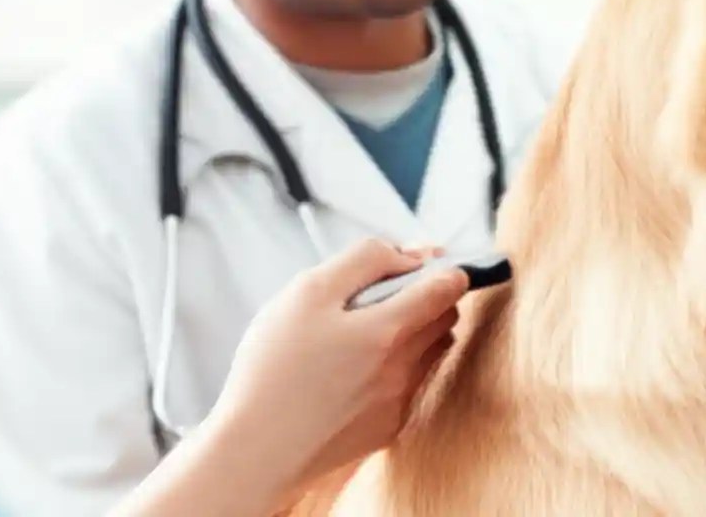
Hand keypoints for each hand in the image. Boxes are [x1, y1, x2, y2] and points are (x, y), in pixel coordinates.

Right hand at [216, 238, 466, 487]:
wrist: (255, 452)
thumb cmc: (273, 369)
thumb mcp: (308, 291)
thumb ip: (365, 261)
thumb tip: (412, 254)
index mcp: (390, 330)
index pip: (450, 287)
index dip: (443, 267)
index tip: (424, 263)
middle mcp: (405, 368)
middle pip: (445, 317)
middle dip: (425, 297)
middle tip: (380, 296)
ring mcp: (399, 401)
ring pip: (429, 351)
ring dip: (412, 333)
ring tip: (363, 335)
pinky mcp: (387, 427)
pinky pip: (408, 385)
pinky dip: (393, 370)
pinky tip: (351, 373)